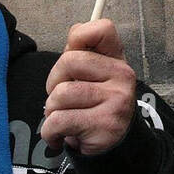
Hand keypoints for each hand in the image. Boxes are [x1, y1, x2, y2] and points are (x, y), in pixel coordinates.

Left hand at [41, 19, 137, 154]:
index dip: (79, 37)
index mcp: (117, 59)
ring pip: (61, 95)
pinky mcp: (105, 124)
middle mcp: (122, 76)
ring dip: (51, 111)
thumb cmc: (96, 105)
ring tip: (64, 118)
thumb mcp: (93, 76)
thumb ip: (81, 53)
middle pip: (68, 62)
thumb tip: (75, 32)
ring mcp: (116, 100)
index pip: (102, 29)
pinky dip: (50, 132)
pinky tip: (60, 136)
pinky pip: (59, 121)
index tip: (71, 53)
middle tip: (61, 99)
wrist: (115, 144)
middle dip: (54, 83)